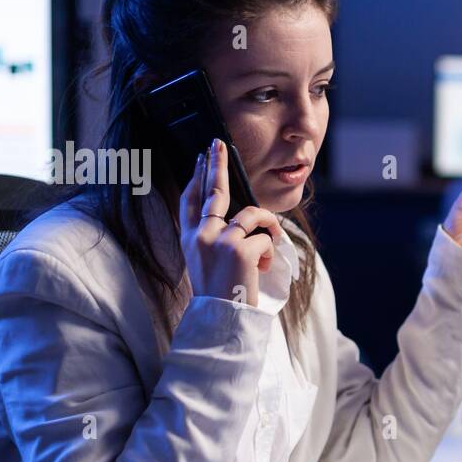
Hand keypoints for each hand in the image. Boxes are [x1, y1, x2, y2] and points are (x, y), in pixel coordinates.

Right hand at [179, 138, 283, 307]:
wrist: (222, 318)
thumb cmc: (221, 293)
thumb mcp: (209, 262)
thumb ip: (217, 238)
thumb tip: (241, 216)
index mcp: (191, 239)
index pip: (191, 200)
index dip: (197, 177)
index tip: (200, 158)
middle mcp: (201, 235)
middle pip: (213, 191)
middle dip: (217, 164)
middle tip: (218, 143)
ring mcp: (219, 239)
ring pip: (254, 214)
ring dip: (267, 230)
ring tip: (264, 256)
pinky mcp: (239, 248)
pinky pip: (266, 236)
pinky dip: (270, 252)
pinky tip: (262, 269)